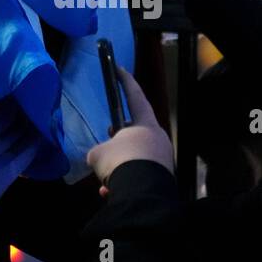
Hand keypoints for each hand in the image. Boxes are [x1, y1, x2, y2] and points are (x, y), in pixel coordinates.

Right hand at [86, 67, 173, 188]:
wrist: (142, 193)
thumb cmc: (120, 162)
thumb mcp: (98, 154)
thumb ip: (99, 152)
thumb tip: (102, 158)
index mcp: (145, 124)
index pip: (135, 96)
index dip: (126, 82)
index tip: (120, 69)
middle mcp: (158, 138)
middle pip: (137, 131)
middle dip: (120, 137)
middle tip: (108, 140)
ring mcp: (163, 159)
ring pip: (137, 157)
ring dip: (120, 165)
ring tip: (106, 177)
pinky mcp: (163, 178)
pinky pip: (140, 176)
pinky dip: (125, 182)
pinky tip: (111, 192)